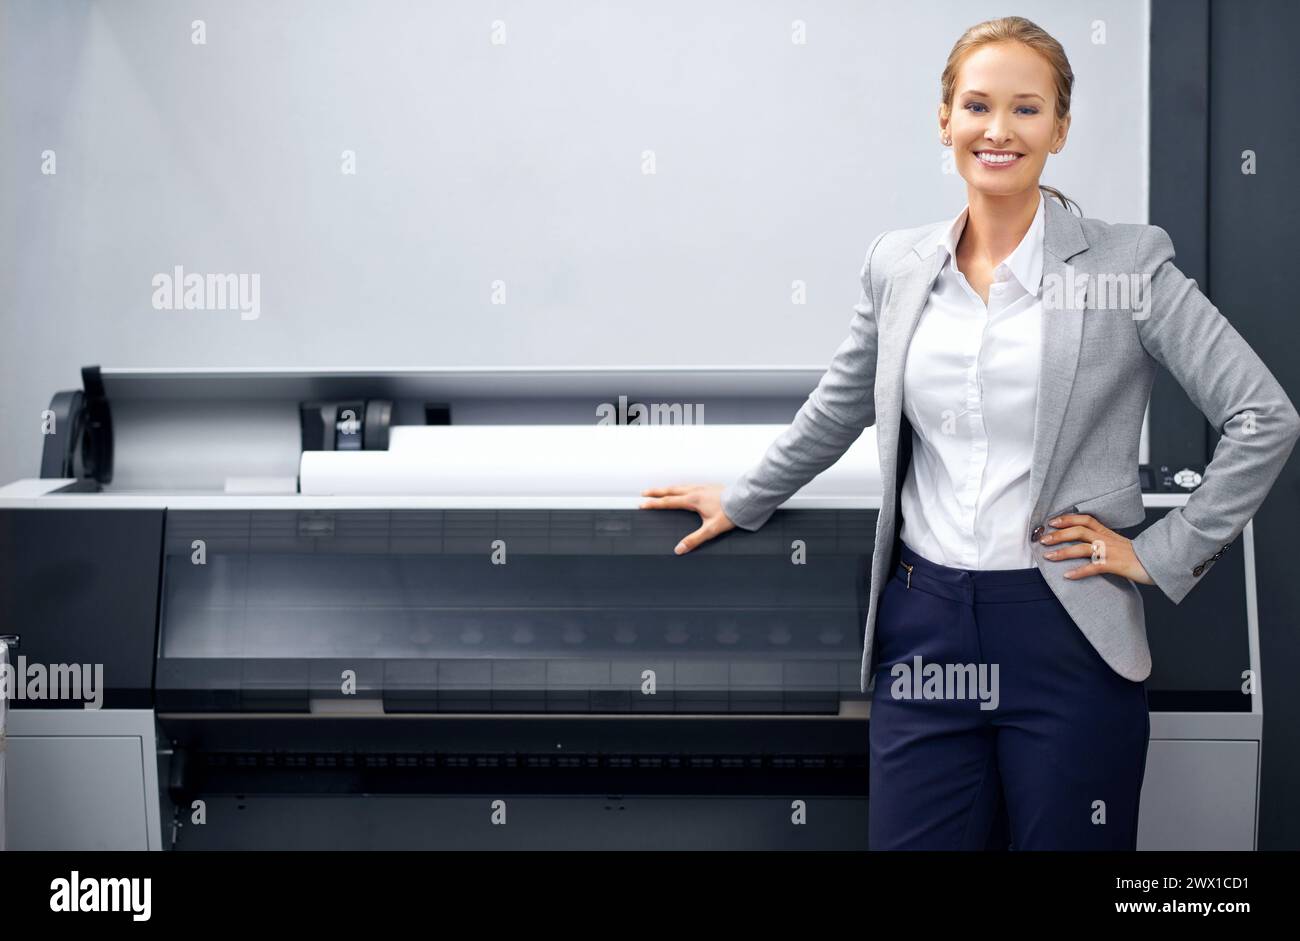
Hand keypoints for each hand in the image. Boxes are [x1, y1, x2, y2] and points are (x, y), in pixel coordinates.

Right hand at [639, 483, 735, 553]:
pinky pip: (689, 485)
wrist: (744, 501)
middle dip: (656, 492)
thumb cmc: (730, 514)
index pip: (668, 502)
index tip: (642, 503)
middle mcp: (695, 491)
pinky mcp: (709, 487)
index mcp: (693, 500)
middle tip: (644, 493)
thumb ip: (694, 539)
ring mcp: (702, 487)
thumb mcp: (711, 530)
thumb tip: (679, 549)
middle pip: (671, 490)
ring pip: (679, 486)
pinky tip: (682, 490)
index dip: (654, 503)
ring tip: (660, 491)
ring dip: (667, 488)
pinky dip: (679, 487)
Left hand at [1040, 513, 1154, 584]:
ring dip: (1063, 552)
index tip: (1052, 521)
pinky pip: (1093, 568)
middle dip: (1059, 535)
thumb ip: (1103, 540)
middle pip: (1079, 531)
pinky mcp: (1115, 565)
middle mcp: (1107, 540)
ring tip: (1048, 556)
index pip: (1085, 519)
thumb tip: (1086, 542)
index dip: (1068, 518)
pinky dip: (1079, 572)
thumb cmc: (1139, 555)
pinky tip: (1067, 576)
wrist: (1159, 563)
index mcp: (1107, 533)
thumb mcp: (1118, 543)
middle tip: (1042, 539)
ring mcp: (1110, 552)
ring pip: (1082, 548)